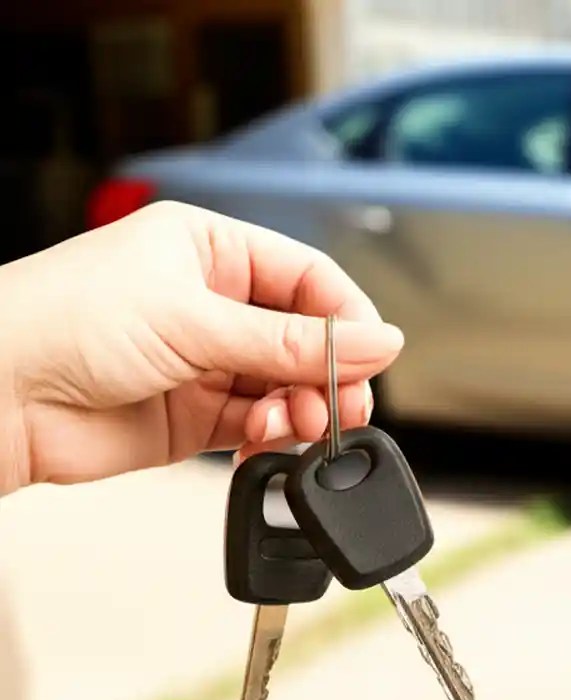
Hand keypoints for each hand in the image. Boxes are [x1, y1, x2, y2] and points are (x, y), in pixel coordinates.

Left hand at [0, 201, 403, 493]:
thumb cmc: (57, 322)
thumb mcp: (193, 318)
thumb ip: (292, 341)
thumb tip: (378, 340)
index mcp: (211, 251)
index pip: (308, 279)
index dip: (346, 317)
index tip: (372, 353)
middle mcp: (212, 303)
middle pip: (305, 338)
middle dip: (328, 373)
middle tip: (341, 403)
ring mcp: (203, 362)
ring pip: (286, 387)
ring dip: (301, 410)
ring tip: (295, 424)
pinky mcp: (192, 418)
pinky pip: (258, 428)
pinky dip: (273, 439)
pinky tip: (268, 442)